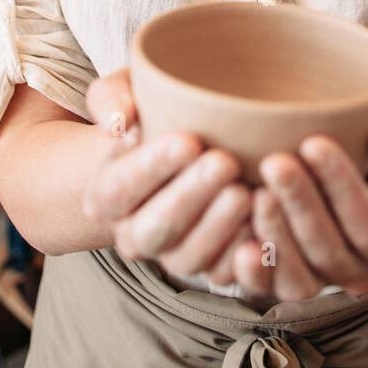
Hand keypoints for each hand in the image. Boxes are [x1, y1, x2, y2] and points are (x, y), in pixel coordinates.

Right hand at [81, 69, 255, 284]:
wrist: (180, 152)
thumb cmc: (150, 112)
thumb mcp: (123, 92)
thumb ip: (111, 98)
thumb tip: (120, 119)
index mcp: (105, 194)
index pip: (119, 187)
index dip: (152, 167)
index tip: (188, 141)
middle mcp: (131, 233)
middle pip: (153, 228)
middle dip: (190, 196)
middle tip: (225, 162)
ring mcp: (170, 255)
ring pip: (188, 257)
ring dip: (219, 228)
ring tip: (246, 192)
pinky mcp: (208, 267)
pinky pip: (223, 274)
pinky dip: (244, 255)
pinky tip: (263, 225)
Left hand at [231, 101, 367, 302]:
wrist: (344, 168)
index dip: (341, 184)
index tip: (313, 143)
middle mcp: (361, 275)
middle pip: (330, 249)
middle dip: (301, 204)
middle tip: (275, 162)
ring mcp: (320, 284)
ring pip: (300, 277)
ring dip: (276, 237)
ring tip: (255, 194)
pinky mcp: (283, 284)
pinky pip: (268, 289)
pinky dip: (254, 271)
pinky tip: (240, 243)